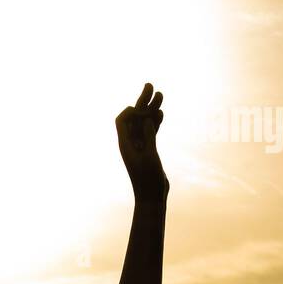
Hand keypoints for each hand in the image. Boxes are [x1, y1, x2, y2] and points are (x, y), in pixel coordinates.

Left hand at [116, 83, 167, 200]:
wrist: (152, 197)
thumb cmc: (148, 180)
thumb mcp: (149, 157)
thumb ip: (148, 137)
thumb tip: (146, 118)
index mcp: (125, 145)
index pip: (121, 121)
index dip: (129, 110)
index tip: (141, 107)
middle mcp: (130, 144)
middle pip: (134, 118)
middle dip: (142, 102)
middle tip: (151, 85)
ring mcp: (140, 146)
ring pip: (144, 123)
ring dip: (151, 109)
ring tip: (161, 95)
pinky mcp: (149, 150)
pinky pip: (151, 131)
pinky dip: (155, 121)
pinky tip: (161, 112)